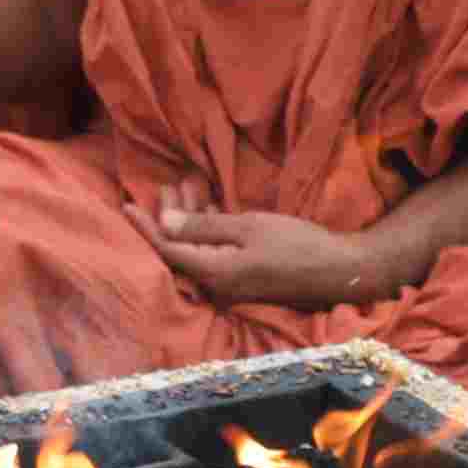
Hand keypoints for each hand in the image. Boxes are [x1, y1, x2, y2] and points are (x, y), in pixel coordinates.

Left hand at [151, 200, 396, 311]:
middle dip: (171, 215)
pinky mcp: (246, 279)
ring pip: (199, 249)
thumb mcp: (249, 228)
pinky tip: (208, 206)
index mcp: (213, 273)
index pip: (166, 250)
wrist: (341, 271)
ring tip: (187, 184)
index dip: (145, 227)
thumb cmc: (297, 245)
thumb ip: (204, 227)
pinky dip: (210, 229)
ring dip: (192, 218)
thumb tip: (164, 224)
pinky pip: (216, 253)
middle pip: (181, 249)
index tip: (126, 204)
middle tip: (169, 183)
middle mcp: (216, 284)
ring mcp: (231, 284)